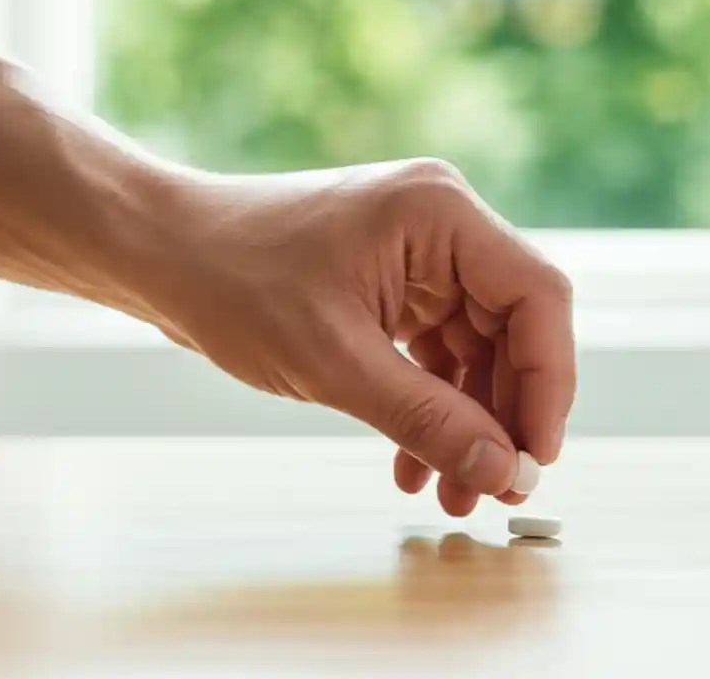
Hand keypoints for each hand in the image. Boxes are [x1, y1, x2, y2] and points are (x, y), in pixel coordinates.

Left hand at [137, 159, 575, 515]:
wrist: (160, 255)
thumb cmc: (233, 282)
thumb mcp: (336, 363)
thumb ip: (427, 419)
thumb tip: (502, 473)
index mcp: (442, 215)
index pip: (538, 297)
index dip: (549, 381)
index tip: (534, 455)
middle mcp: (443, 227)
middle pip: (515, 328)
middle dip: (505, 414)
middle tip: (496, 488)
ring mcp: (419, 256)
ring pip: (478, 350)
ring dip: (468, 423)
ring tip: (454, 494)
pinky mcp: (395, 286)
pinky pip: (437, 354)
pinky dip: (431, 408)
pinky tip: (413, 464)